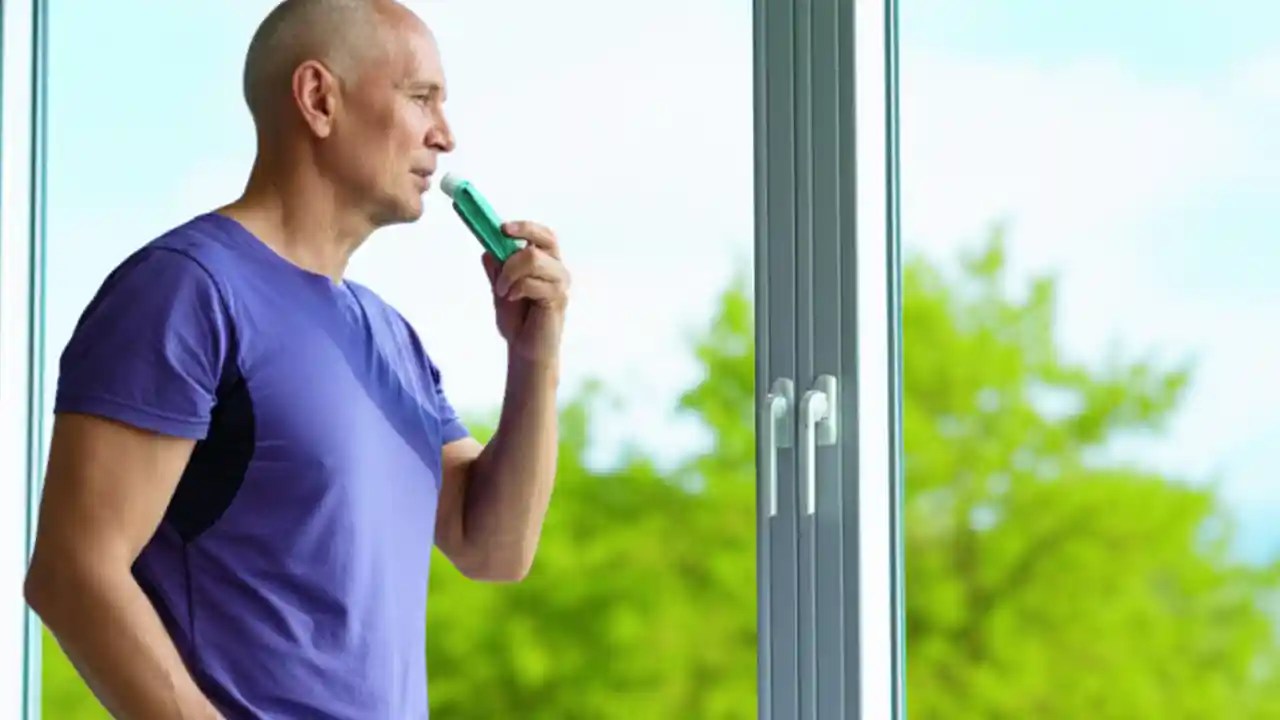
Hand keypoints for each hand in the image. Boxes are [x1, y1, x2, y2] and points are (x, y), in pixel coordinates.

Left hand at [482, 220, 569, 365]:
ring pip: (533, 259)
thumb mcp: (500, 287)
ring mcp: (560, 283)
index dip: (525, 227)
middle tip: (500, 251)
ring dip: (510, 273)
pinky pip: (531, 282)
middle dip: (519, 240)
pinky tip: (512, 299)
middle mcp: (557, 269)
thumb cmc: (517, 319)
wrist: (524, 348)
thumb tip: (489, 247)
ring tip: (503, 291)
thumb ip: (498, 267)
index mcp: (547, 262)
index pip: (544, 235)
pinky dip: (516, 288)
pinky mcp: (558, 298)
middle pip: (544, 239)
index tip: (502, 228)